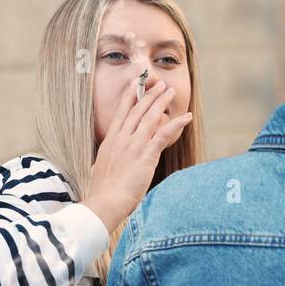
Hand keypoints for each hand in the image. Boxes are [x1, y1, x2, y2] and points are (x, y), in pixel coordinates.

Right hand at [86, 79, 192, 232]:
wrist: (106, 201)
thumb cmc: (101, 192)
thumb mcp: (98, 170)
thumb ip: (103, 163)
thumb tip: (99, 166)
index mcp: (110, 142)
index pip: (121, 114)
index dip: (129, 97)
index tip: (134, 84)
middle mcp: (121, 139)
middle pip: (137, 110)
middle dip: (149, 95)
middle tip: (159, 84)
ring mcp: (134, 145)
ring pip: (150, 117)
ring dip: (161, 102)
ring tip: (170, 91)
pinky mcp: (146, 154)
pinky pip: (164, 134)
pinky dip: (176, 124)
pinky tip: (186, 117)